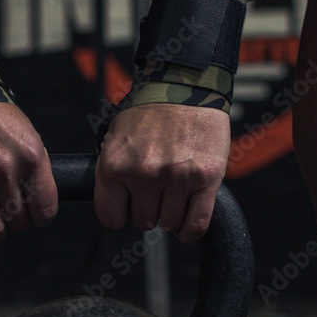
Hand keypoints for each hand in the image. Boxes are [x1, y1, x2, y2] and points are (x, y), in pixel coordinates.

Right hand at [0, 103, 57, 266]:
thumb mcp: (26, 133)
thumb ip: (36, 168)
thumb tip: (41, 204)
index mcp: (30, 155)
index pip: (45, 208)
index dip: (41, 216)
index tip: (35, 214)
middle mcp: (3, 169)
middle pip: (19, 221)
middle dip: (18, 222)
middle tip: (10, 212)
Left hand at [95, 104, 229, 241]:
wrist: (183, 86)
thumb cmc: (149, 111)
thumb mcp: (115, 139)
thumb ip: (112, 173)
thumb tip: (113, 205)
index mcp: (115, 165)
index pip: (111, 218)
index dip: (121, 215)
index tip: (128, 207)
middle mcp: (143, 173)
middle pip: (142, 221)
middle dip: (148, 210)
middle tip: (155, 192)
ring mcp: (176, 177)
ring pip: (169, 224)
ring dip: (171, 215)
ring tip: (173, 194)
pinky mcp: (206, 178)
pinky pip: (196, 224)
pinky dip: (190, 230)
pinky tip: (187, 222)